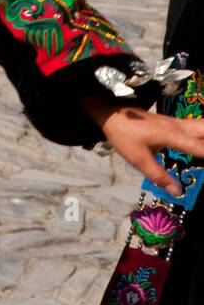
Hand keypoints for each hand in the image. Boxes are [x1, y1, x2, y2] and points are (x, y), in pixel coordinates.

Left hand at [81, 95, 203, 198]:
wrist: (110, 112)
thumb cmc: (123, 134)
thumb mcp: (138, 159)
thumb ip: (159, 176)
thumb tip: (178, 192)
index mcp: (172, 135)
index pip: (200, 147)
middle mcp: (178, 126)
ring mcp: (175, 122)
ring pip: (201, 125)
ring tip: (203, 152)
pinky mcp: (171, 122)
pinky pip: (195, 126)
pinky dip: (203, 133)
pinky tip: (201, 141)